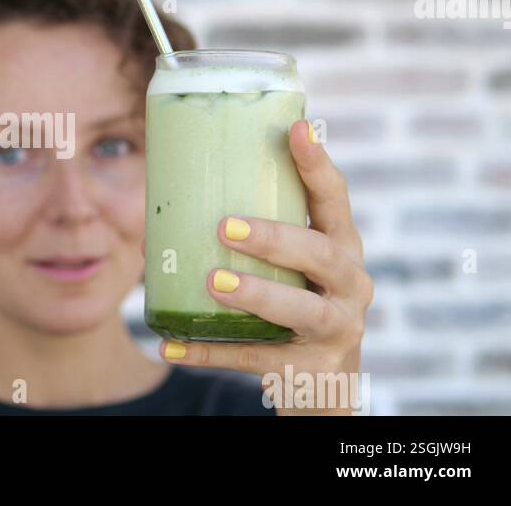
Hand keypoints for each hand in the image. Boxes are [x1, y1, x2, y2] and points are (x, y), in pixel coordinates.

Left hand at [156, 121, 371, 414]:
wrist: (322, 380)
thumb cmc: (293, 298)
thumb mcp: (290, 264)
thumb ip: (251, 232)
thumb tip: (160, 209)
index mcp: (342, 246)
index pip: (335, 200)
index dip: (318, 165)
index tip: (299, 129)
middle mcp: (350, 284)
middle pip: (322, 256)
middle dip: (276, 239)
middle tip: (226, 227)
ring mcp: (335, 329)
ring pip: (301, 310)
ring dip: (256, 294)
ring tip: (214, 281)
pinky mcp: (308, 369)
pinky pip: (254, 358)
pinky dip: (210, 352)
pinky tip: (171, 347)